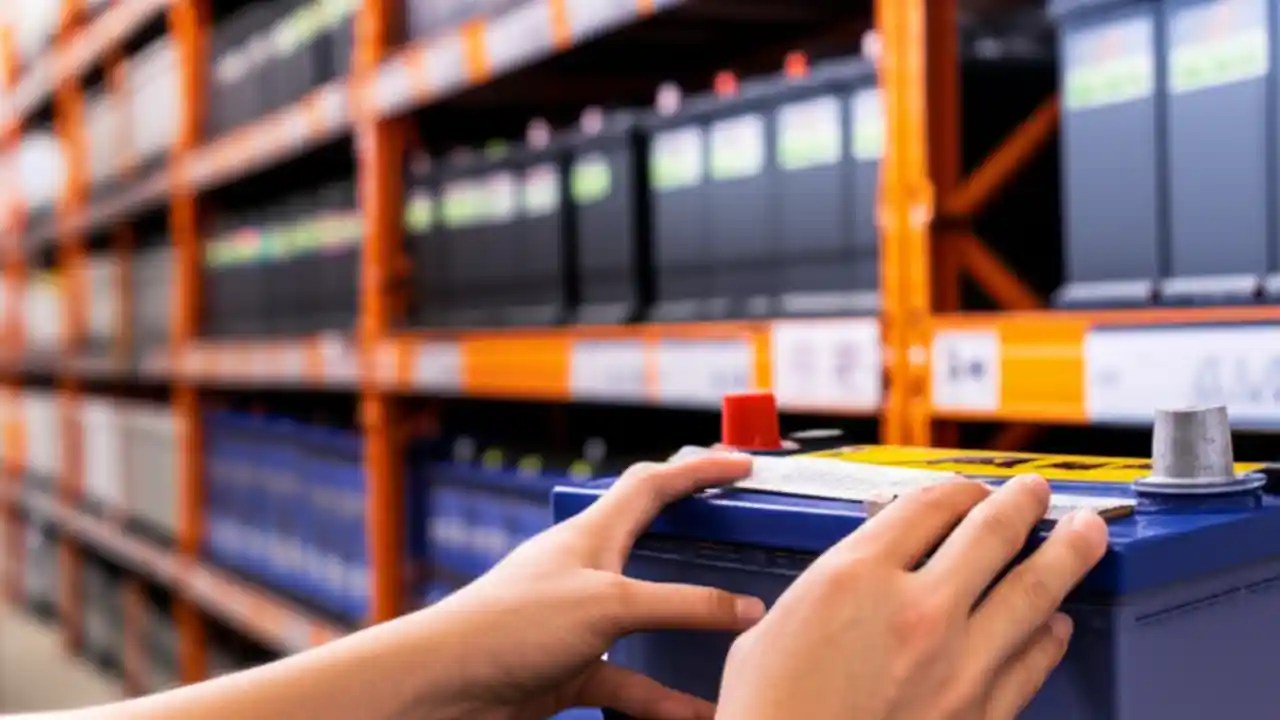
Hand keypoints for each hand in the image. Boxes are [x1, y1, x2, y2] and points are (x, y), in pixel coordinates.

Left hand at [414, 453, 765, 719]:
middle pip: (649, 544)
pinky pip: (627, 681)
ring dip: (686, 634)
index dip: (697, 470)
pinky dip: (660, 697)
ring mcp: (575, 621)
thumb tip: (746, 609)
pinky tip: (693, 712)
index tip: (739, 465)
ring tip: (733, 644)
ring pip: (645, 622)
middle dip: (693, 540)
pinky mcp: (567, 668)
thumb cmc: (511, 623)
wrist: (443, 685)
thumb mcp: (609, 605)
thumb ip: (681, 606)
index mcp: (591, 533)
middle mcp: (584, 570)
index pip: (653, 485)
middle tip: (736, 536)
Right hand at [717, 475, 1107, 719]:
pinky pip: (1032, 662)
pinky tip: (1057, 624)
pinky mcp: (981, 714)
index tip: (966, 490)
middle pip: (992, 533)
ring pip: (1033, 591)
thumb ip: (834, 586)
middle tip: (1036, 493)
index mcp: (857, 577)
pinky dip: (1051, 637)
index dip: (956, 488)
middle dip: (1022, 504)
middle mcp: (917, 611)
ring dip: (1067, 555)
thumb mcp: (779, 625)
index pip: (928, 505)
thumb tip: (867, 575)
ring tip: (1088, 534)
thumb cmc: (771, 714)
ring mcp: (958, 665)